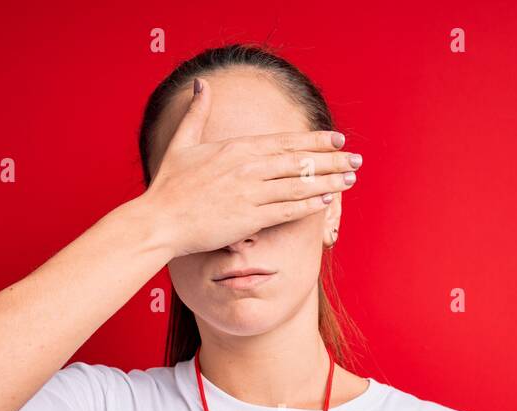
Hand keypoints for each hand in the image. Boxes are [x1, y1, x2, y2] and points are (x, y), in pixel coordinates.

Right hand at [142, 77, 360, 258]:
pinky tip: (326, 200)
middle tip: (357, 159)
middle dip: (331, 159)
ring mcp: (250, 193)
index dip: (315, 141)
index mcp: (237, 148)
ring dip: (328, 181)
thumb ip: (197, 114)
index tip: (338, 139)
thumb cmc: (169, 185)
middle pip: (299, 161)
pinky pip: (286, 210)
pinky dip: (308, 204)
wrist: (160, 220)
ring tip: (349, 179)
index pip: (285, 141)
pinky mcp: (249, 218)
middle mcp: (248, 167)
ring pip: (298, 184)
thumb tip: (201, 85)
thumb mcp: (182, 142)